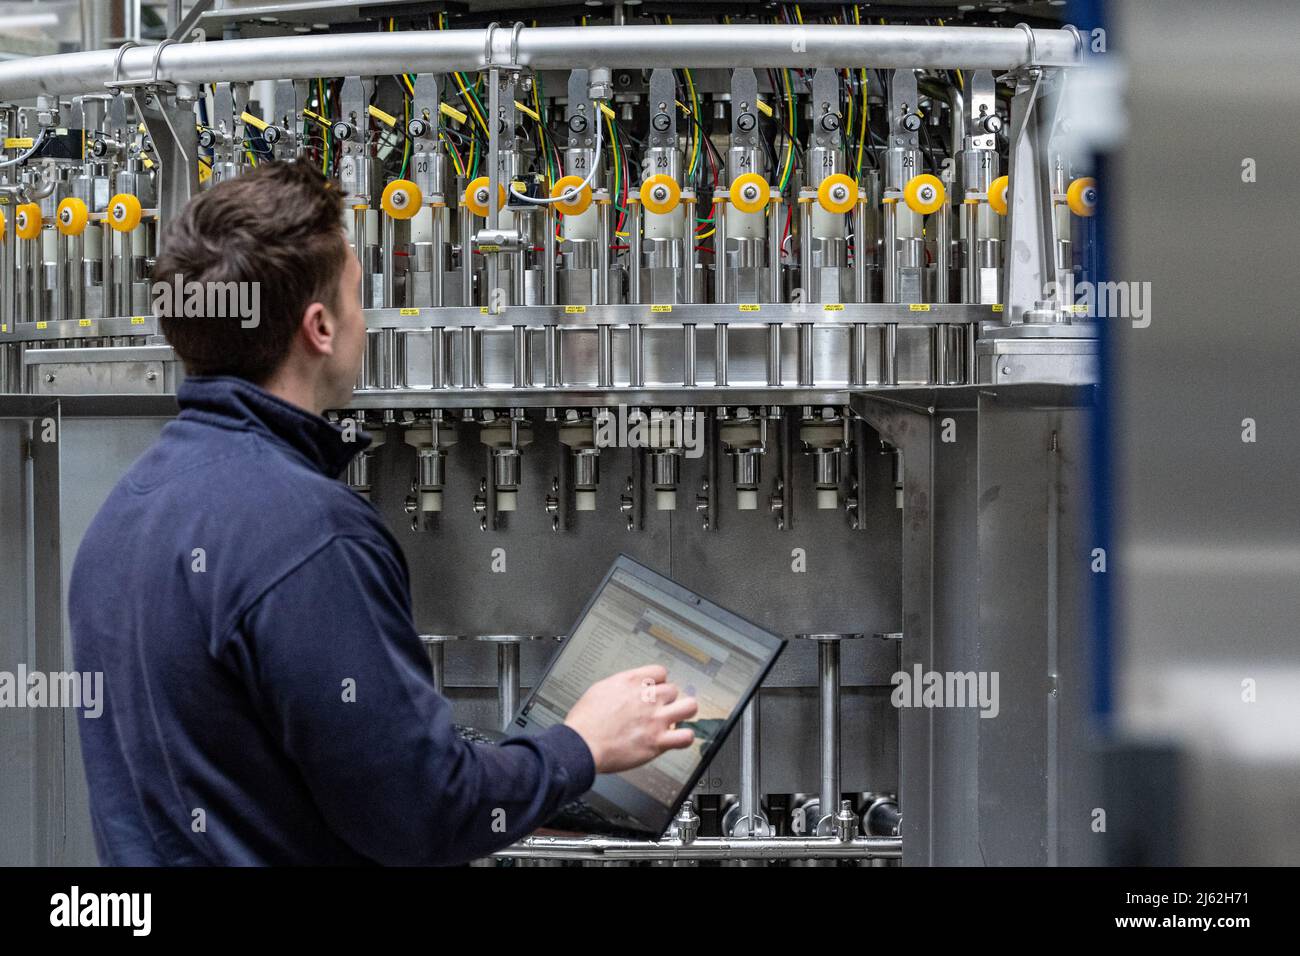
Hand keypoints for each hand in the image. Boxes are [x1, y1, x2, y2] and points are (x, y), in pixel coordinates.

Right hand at [564, 665, 697, 773]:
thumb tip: (626, 688)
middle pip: (674, 689)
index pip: (660, 672)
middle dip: (667, 699)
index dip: (659, 681)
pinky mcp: (657, 742)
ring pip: (689, 707)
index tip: (655, 689)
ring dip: (684, 712)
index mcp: (631, 682)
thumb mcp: (598, 690)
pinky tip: (678, 739)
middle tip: (660, 708)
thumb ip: (619, 686)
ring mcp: (655, 719)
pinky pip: (685, 737)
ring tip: (676, 718)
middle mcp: (647, 698)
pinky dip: (685, 738)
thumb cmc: (584, 722)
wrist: (581, 745)